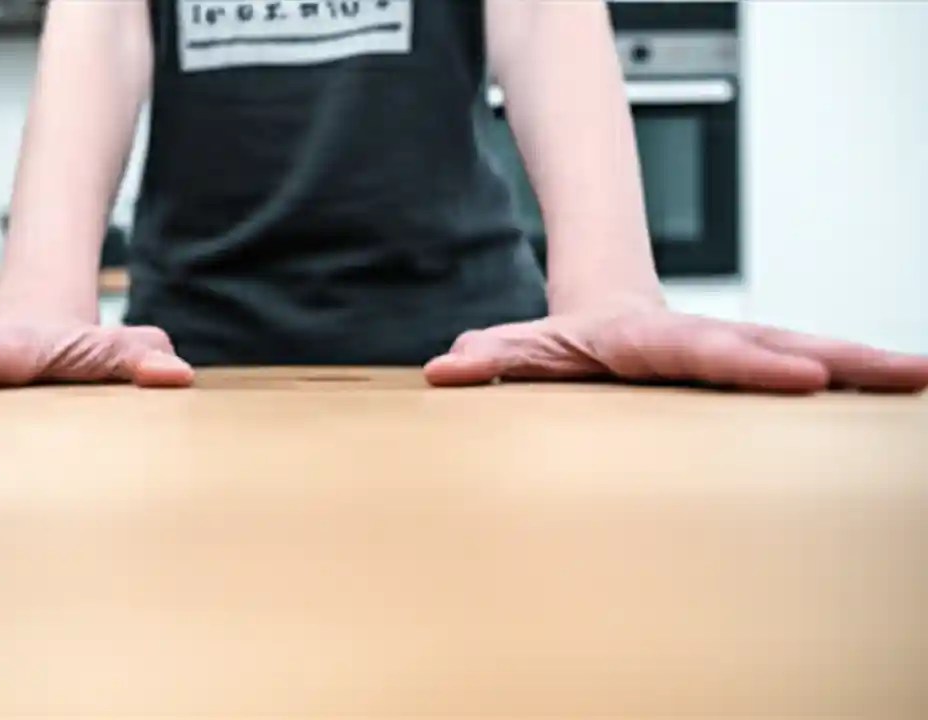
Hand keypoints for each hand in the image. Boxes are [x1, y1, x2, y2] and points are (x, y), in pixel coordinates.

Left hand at [424, 309, 927, 392]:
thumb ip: (490, 357)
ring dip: (864, 366)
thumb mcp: (519, 346)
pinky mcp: (750, 361)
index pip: (700, 351)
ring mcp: (732, 347)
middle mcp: (698, 340)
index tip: (804, 376)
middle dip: (838, 359)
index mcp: (644, 340)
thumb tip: (447, 370)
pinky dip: (854, 377)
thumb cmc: (562, 339)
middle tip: (904, 373)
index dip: (750, 364)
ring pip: (804, 350)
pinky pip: (806, 366)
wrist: (601, 307)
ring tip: (923, 377)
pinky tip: (901, 391)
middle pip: (773, 344)